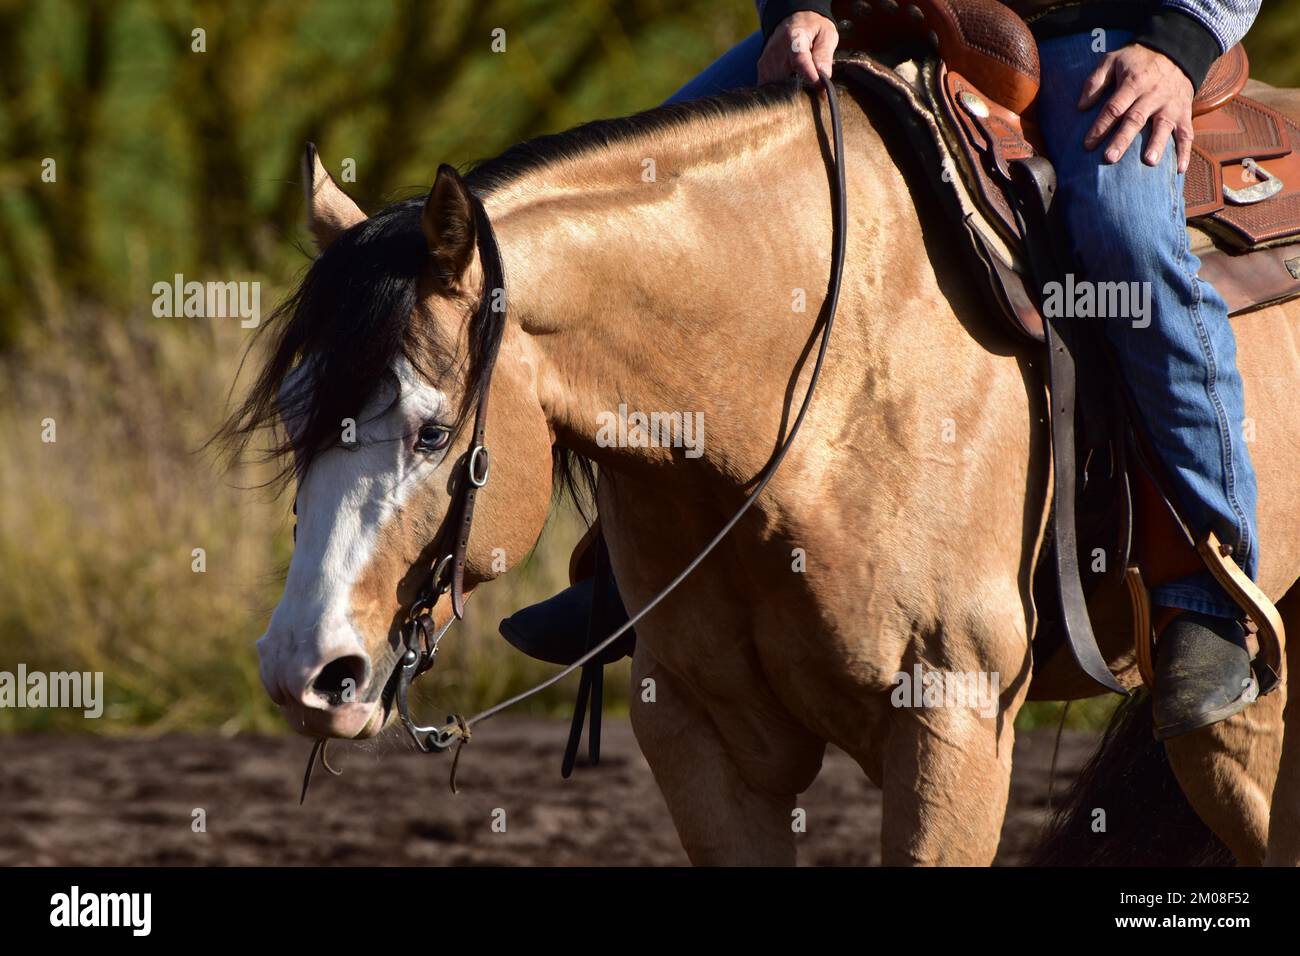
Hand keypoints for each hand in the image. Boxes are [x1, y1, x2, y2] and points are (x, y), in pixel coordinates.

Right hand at [757, 11, 838, 85]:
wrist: (791, 20)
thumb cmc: (812, 29)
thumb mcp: (826, 34)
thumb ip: (824, 54)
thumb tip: (824, 75)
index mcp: (794, 38)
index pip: (800, 62)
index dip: (811, 78)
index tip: (821, 90)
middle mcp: (777, 51)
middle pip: (789, 81)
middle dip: (803, 88)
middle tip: (815, 87)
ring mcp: (767, 62)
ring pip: (780, 88)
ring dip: (793, 91)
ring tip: (802, 81)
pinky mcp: (762, 70)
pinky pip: (772, 88)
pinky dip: (783, 90)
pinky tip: (791, 82)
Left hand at [1079, 44, 1194, 171]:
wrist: (1176, 50)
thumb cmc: (1137, 60)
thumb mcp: (1113, 60)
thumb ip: (1095, 81)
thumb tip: (1081, 107)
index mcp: (1133, 82)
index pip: (1114, 107)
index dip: (1100, 126)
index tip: (1088, 145)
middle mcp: (1153, 95)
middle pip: (1135, 119)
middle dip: (1122, 139)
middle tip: (1110, 158)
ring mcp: (1170, 104)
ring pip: (1164, 126)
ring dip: (1157, 144)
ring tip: (1149, 162)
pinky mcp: (1185, 112)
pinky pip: (1187, 132)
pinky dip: (1185, 151)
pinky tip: (1179, 169)